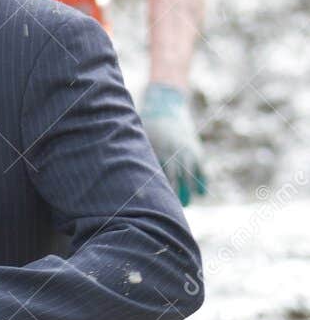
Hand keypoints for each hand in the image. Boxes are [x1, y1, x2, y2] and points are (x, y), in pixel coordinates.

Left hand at [140, 83, 205, 206]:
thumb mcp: (137, 139)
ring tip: (185, 205)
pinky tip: (200, 193)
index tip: (151, 208)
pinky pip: (201, 169)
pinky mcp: (196, 150)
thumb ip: (133, 156)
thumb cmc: (144, 128)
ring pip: (188, 177)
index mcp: (156, 152)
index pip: (155, 178)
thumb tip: (116, 178)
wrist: (165, 105)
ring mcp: (186, 151)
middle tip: (169, 214)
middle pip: (173, 181)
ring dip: (187, 192)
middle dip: (172, 197)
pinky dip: (201, 181)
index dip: (154, 194)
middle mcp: (172, 152)